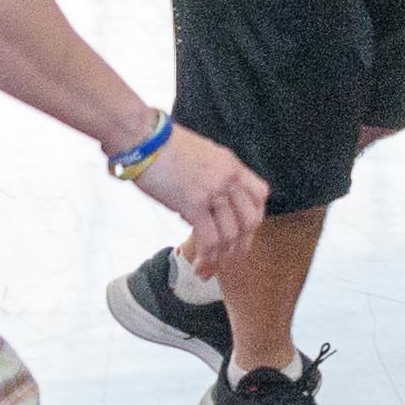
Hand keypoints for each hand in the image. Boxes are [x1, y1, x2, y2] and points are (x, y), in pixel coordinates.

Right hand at [133, 128, 266, 277]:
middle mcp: (228, 179)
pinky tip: (201, 265)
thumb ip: (210, 177)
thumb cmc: (162, 146)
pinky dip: (208, 257)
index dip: (255, 217)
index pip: (260, 195)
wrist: (143, 138)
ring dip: (222, 256)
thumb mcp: (200, 155)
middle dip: (242, 242)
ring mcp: (213, 191)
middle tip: (230, 256)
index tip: (244, 232)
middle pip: (250, 219)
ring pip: (230, 233)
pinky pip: (209, 238)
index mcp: (232, 165)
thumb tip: (202, 205)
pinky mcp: (193, 204)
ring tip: (210, 266)